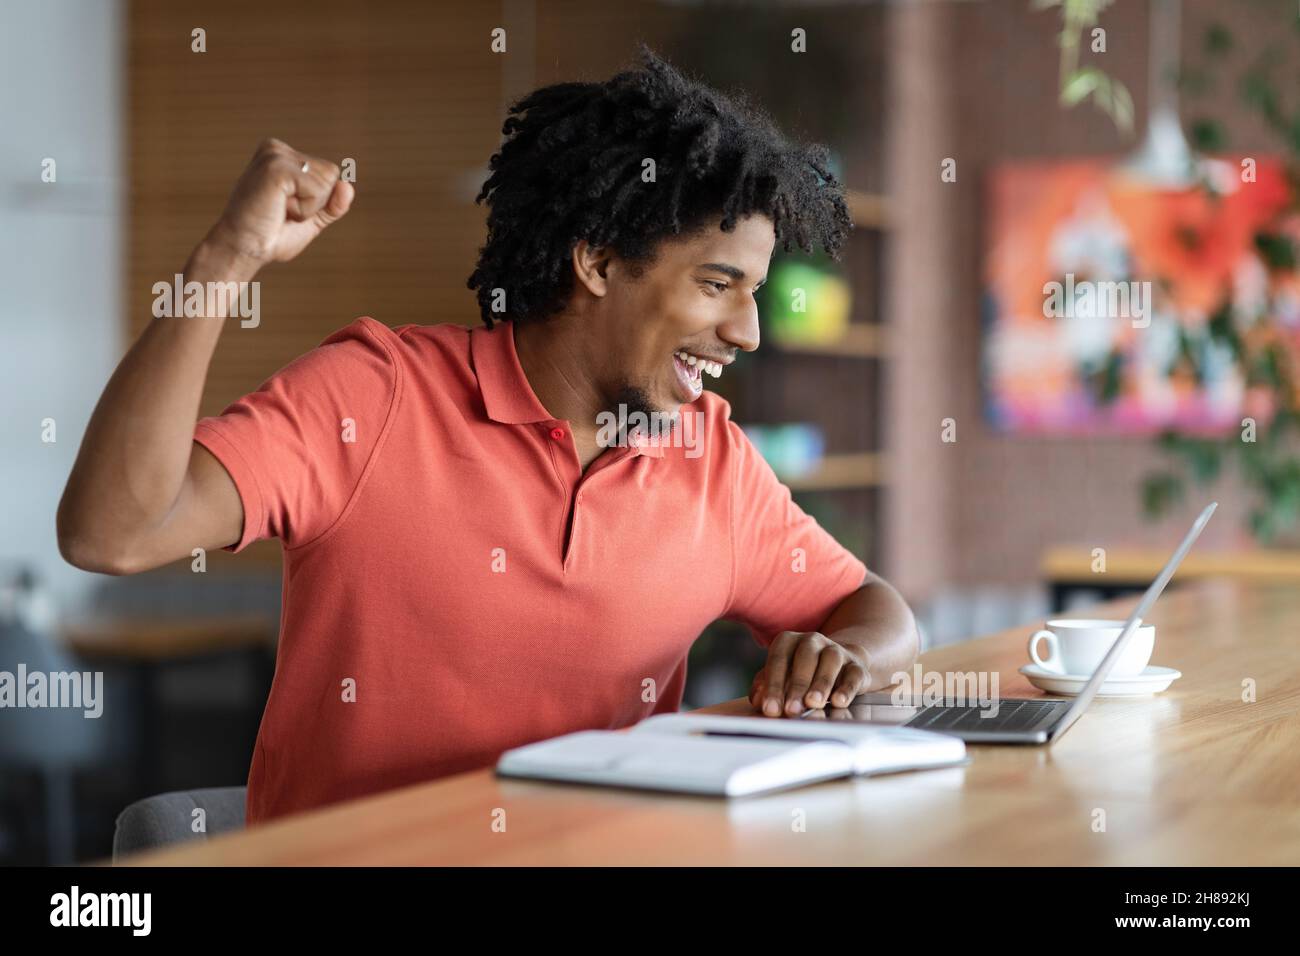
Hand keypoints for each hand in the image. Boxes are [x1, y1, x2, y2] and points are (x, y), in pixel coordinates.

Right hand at [204, 138, 353, 267]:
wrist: (243, 249)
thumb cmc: (271, 235)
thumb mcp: (311, 218)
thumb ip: (333, 203)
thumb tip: (348, 186)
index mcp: (282, 155)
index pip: (330, 174)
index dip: (318, 202)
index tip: (286, 209)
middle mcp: (276, 148)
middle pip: (332, 175)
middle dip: (314, 203)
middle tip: (281, 212)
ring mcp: (274, 155)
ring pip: (327, 182)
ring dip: (308, 207)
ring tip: (277, 210)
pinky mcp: (276, 167)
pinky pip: (316, 189)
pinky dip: (304, 209)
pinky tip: (277, 209)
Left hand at [748, 631, 870, 717]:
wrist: (838, 665)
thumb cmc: (800, 674)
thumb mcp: (780, 677)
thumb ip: (766, 687)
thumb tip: (758, 701)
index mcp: (788, 641)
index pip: (778, 659)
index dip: (773, 685)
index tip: (770, 709)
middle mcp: (812, 641)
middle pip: (804, 658)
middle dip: (797, 686)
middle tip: (791, 710)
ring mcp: (836, 650)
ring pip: (830, 661)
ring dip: (821, 683)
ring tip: (813, 703)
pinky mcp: (856, 665)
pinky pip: (853, 674)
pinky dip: (846, 688)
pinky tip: (839, 701)